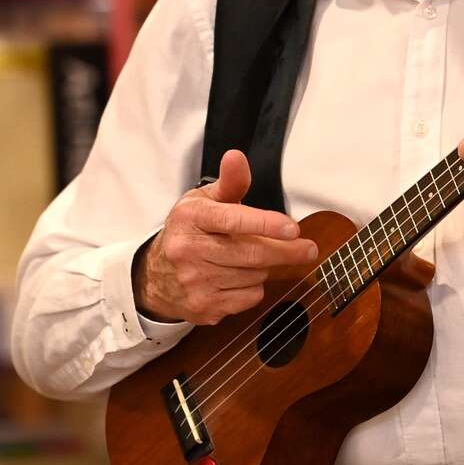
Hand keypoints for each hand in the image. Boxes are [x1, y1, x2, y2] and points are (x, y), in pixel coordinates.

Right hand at [134, 149, 318, 324]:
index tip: (293, 228)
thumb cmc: (189, 232)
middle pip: (251, 252)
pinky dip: (254, 287)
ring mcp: (195, 282)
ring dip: (265, 267)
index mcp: (191, 217)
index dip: (265, 223)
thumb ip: (228, 182)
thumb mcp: (203, 201)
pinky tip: (241, 277)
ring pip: (254, 275)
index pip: (232, 219)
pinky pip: (248, 298)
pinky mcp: (204, 307)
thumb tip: (237, 157)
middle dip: (286, 251)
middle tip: (308, 249)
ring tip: (255, 258)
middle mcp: (189, 250)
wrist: (155, 276)